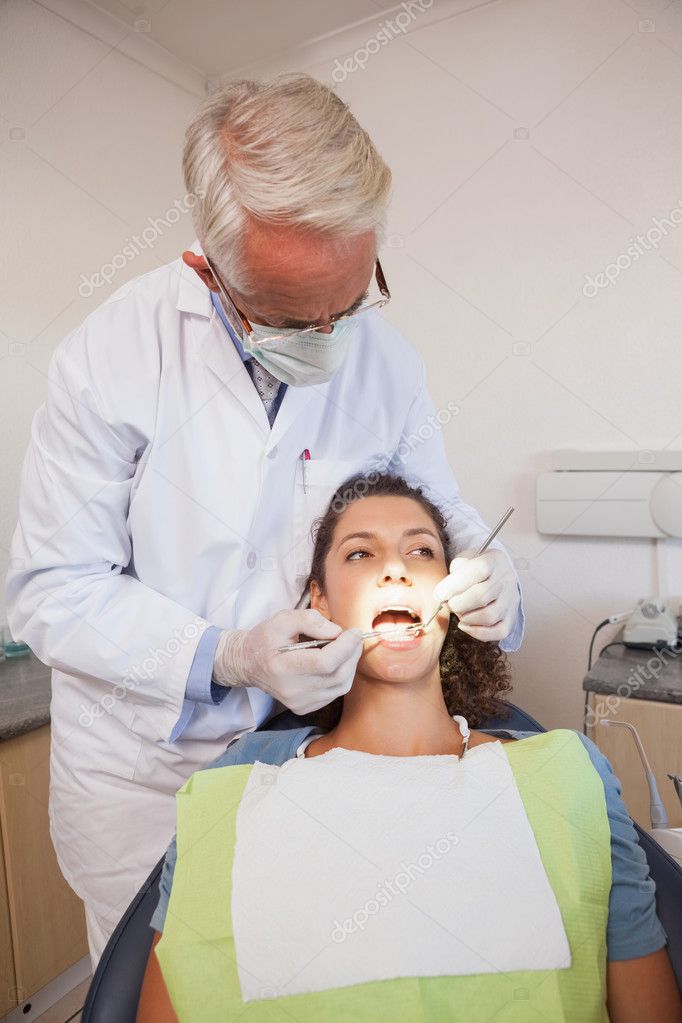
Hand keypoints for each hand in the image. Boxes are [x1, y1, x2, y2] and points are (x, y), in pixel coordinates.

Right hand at [212, 609, 362, 714]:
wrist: (248, 663)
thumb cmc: (266, 639)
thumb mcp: (282, 619)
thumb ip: (310, 620)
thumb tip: (337, 632)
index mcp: (283, 668)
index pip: (324, 663)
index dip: (345, 646)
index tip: (353, 631)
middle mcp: (292, 691)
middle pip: (337, 675)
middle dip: (352, 653)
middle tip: (353, 637)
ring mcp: (299, 703)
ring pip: (341, 686)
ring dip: (350, 665)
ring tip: (346, 648)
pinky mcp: (304, 708)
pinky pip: (335, 693)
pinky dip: (342, 676)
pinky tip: (336, 663)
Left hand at [433, 549, 519, 642]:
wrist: (498, 573)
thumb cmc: (475, 567)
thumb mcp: (465, 559)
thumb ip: (455, 571)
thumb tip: (443, 593)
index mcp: (494, 560)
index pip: (478, 570)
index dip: (455, 584)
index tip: (439, 594)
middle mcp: (506, 580)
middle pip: (482, 596)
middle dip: (458, 604)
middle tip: (449, 604)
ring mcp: (511, 600)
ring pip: (490, 616)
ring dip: (467, 618)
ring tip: (458, 612)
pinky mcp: (512, 617)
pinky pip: (499, 632)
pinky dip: (478, 632)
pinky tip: (465, 625)